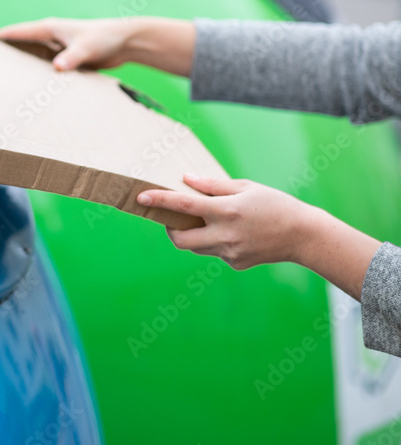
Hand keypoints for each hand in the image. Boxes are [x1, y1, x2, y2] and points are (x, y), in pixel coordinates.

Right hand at [0, 16, 195, 75]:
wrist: (126, 42)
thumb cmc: (106, 39)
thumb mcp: (88, 48)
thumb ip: (72, 57)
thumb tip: (56, 67)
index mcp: (48, 29)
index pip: (14, 32)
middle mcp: (48, 37)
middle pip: (16, 46)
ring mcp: (54, 49)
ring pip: (28, 59)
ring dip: (14, 67)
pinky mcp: (63, 60)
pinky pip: (41, 68)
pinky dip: (31, 76)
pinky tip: (23, 90)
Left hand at [137, 174, 310, 269]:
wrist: (304, 236)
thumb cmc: (275, 205)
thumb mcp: (246, 187)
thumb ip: (214, 186)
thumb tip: (187, 180)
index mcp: (227, 211)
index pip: (184, 205)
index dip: (160, 200)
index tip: (141, 197)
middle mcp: (225, 235)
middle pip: (180, 239)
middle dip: (170, 229)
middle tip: (174, 219)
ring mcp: (230, 253)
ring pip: (196, 248)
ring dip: (193, 236)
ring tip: (210, 222)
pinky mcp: (236, 264)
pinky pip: (215, 253)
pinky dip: (215, 243)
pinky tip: (236, 234)